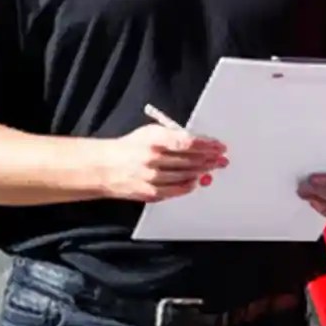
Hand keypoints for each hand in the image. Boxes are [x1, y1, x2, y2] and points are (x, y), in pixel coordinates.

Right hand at [89, 124, 226, 201]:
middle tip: (221, 158)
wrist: (104, 168)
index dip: (207, 145)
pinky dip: (189, 185)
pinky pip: (176, 190)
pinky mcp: (150, 192)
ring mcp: (152, 177)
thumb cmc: (129, 148)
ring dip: (203, 171)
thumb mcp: (148, 133)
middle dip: (209, 159)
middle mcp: (153, 158)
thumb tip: (198, 143)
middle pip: (190, 160)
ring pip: (186, 175)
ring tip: (213, 168)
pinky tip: (197, 181)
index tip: (218, 146)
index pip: (188, 142)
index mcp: (153, 139)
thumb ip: (172, 136)